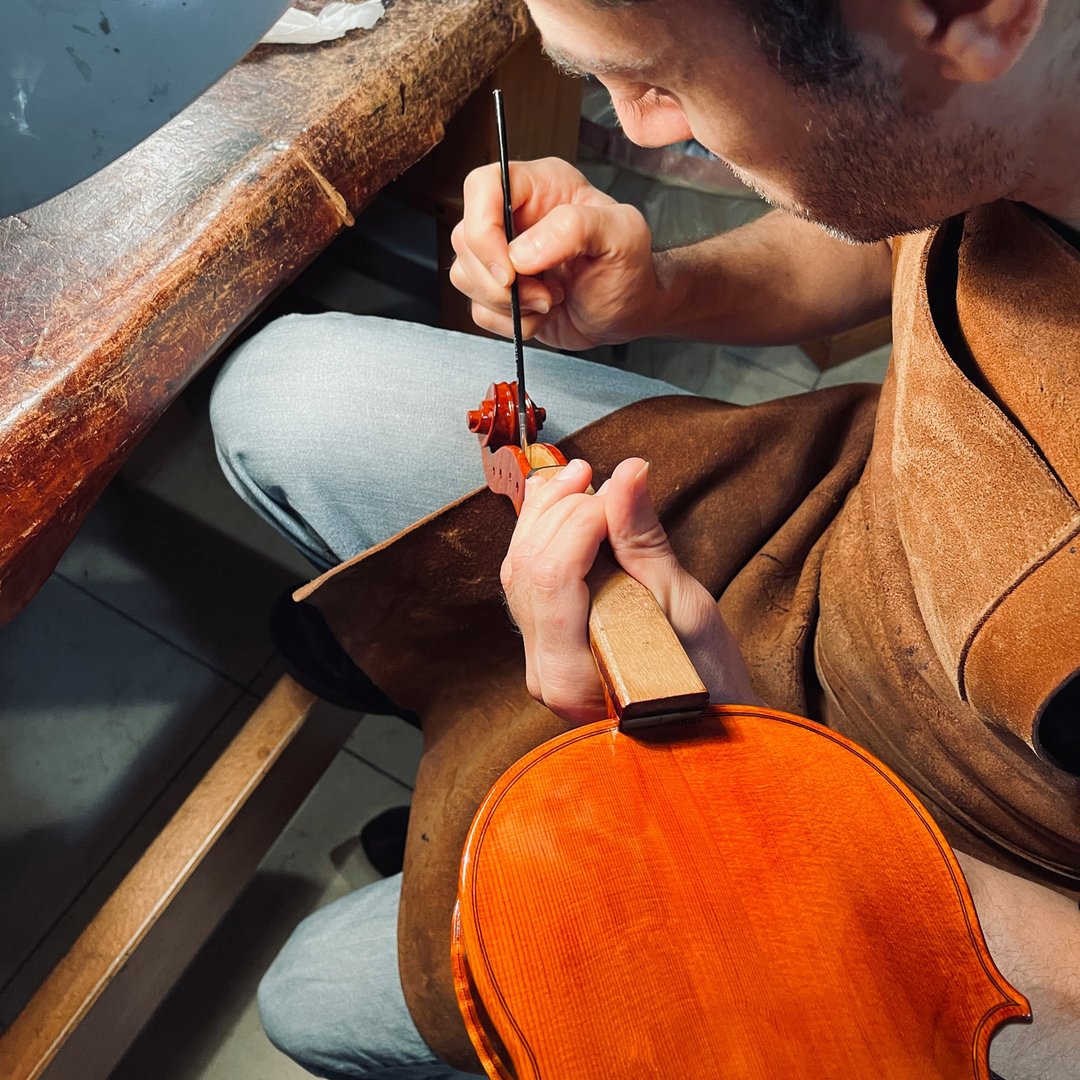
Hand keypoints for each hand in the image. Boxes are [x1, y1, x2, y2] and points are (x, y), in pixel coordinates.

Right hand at [449, 157, 666, 350]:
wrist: (629, 312)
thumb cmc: (631, 268)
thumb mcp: (622, 236)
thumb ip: (573, 229)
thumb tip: (520, 253)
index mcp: (541, 186)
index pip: (483, 186)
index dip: (484, 228)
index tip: (510, 269)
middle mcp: (515, 216)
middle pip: (467, 238)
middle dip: (502, 281)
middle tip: (547, 294)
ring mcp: (503, 255)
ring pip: (464, 276)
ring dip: (509, 304)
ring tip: (551, 301)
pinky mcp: (500, 291)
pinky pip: (478, 310)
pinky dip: (511, 323)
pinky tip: (543, 314)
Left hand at [500, 456, 762, 723]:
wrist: (709, 732)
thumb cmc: (706, 687)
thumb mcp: (683, 609)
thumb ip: (643, 541)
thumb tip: (627, 474)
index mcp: (571, 675)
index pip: (552, 575)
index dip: (581, 520)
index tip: (617, 492)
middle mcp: (542, 672)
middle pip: (527, 567)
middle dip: (559, 510)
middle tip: (597, 476)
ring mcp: (538, 660)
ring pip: (519, 570)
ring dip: (545, 515)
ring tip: (579, 478)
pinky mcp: (545, 645)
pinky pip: (528, 581)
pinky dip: (542, 535)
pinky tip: (560, 504)